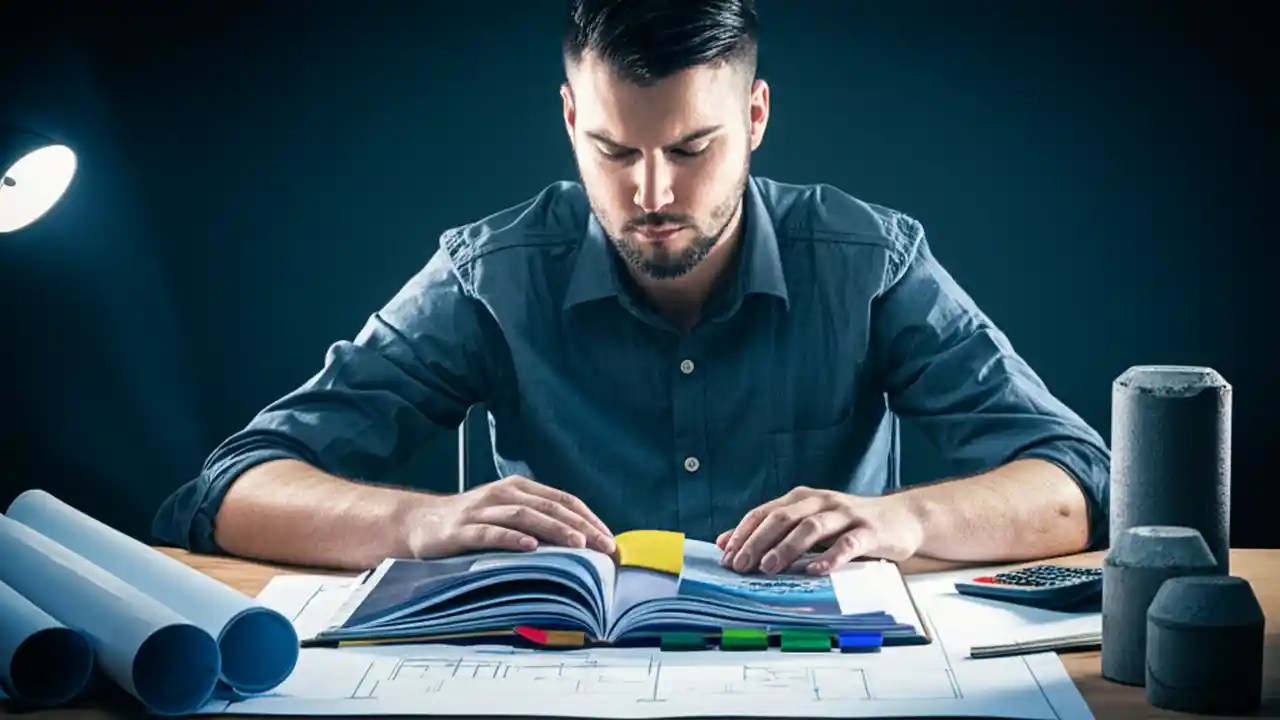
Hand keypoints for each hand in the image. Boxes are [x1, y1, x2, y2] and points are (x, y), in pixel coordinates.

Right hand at [405, 475, 614, 557]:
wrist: (420, 522)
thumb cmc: (472, 522)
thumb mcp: (507, 515)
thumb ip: (537, 523)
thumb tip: (581, 543)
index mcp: (519, 488)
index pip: (563, 500)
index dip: (589, 517)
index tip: (610, 539)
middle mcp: (503, 493)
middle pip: (549, 506)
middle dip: (580, 526)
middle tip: (604, 545)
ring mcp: (482, 510)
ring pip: (524, 516)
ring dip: (553, 529)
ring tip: (577, 543)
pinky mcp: (461, 529)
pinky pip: (490, 532)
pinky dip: (511, 538)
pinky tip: (530, 547)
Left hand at [715, 486, 923, 574]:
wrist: (902, 518)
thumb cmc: (849, 524)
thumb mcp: (809, 522)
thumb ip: (773, 531)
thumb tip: (727, 543)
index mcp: (803, 498)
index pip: (765, 512)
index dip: (744, 533)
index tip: (727, 556)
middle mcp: (821, 501)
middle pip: (783, 518)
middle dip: (759, 541)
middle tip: (742, 565)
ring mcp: (846, 515)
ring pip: (812, 527)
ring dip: (788, 547)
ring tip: (769, 567)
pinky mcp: (869, 532)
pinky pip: (848, 544)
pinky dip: (830, 557)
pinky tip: (815, 570)